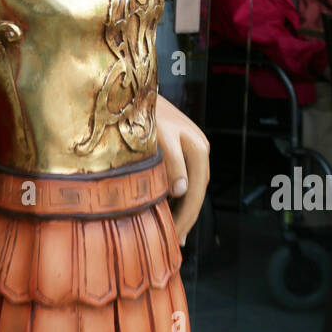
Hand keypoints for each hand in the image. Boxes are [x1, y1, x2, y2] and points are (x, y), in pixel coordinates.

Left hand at [155, 93, 209, 246]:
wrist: (132, 87)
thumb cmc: (142, 110)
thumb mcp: (158, 137)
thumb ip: (172, 163)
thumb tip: (182, 191)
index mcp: (198, 149)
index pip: (195, 192)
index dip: (186, 217)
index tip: (175, 238)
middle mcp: (199, 149)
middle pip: (196, 192)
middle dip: (186, 218)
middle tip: (175, 243)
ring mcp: (191, 148)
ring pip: (191, 187)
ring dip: (182, 209)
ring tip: (173, 232)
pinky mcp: (180, 148)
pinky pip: (183, 177)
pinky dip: (176, 195)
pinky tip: (167, 208)